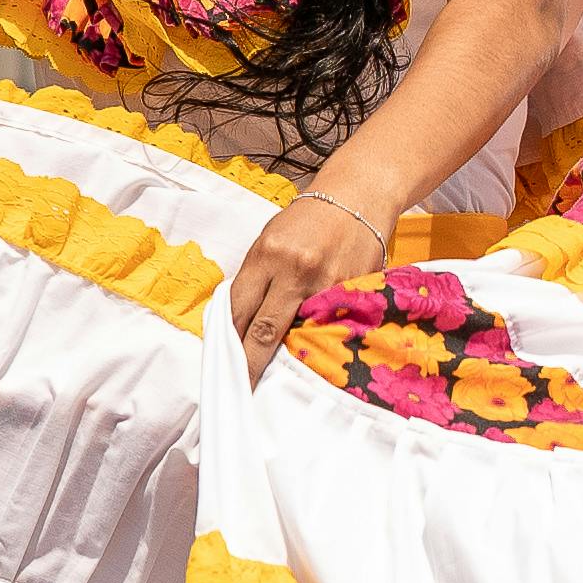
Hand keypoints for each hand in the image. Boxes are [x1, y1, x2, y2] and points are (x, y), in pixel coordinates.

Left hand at [229, 180, 399, 377]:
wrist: (359, 194)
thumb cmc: (309, 218)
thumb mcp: (271, 240)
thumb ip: (256, 277)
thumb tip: (238, 319)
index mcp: (268, 254)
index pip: (239, 308)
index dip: (229, 340)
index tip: (223, 363)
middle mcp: (296, 270)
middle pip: (265, 330)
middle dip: (250, 363)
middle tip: (242, 389)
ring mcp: (328, 283)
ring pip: (301, 334)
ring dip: (288, 356)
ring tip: (278, 378)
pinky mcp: (355, 291)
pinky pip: (332, 325)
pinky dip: (321, 340)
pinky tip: (315, 354)